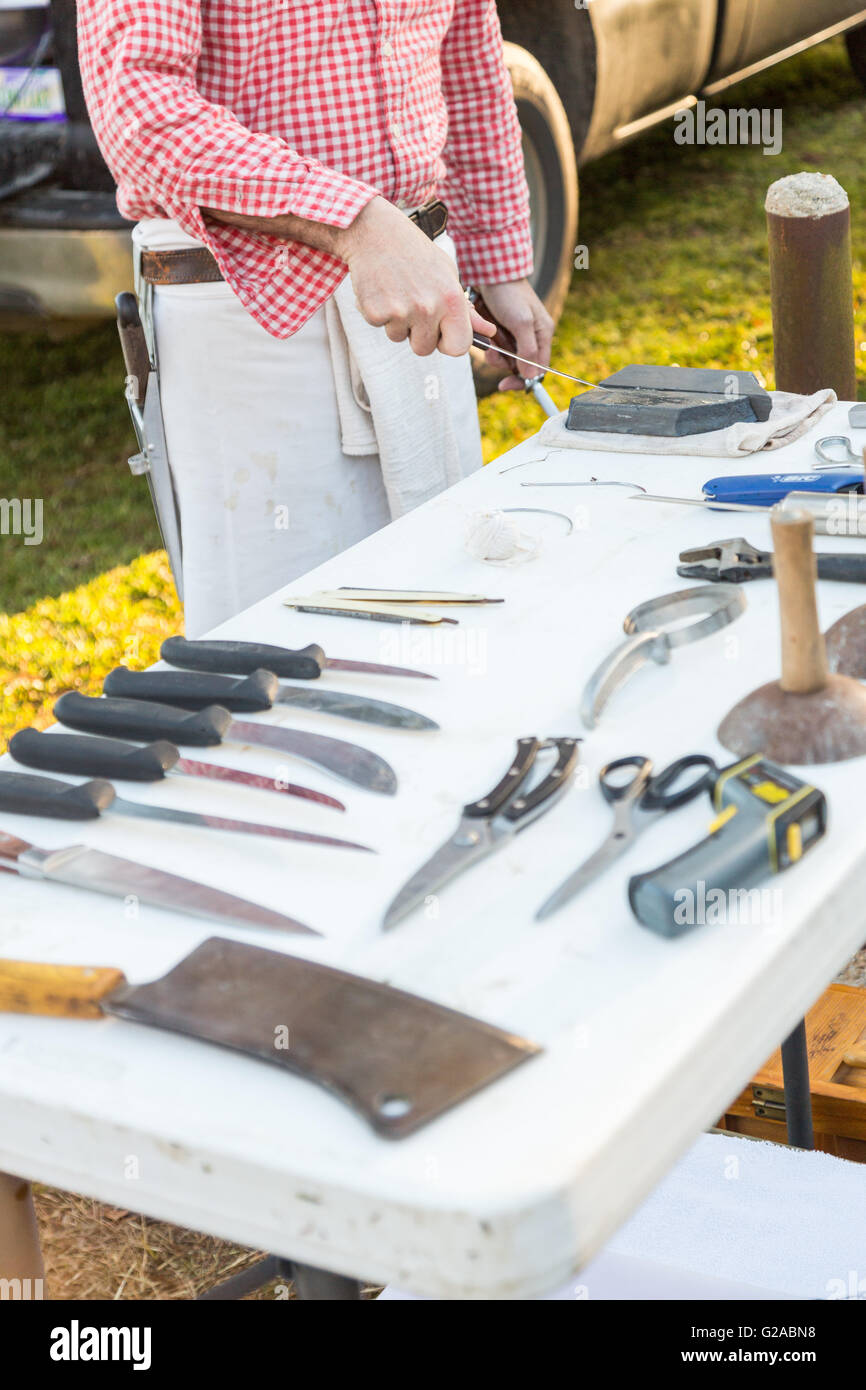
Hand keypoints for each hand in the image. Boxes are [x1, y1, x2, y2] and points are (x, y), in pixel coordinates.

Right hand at [337, 197, 494, 355]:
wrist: (374, 230)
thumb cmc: (414, 252)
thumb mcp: (447, 275)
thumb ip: (465, 308)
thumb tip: (489, 332)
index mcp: (451, 298)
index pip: (458, 347)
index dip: (448, 343)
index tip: (441, 334)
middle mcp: (428, 308)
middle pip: (424, 349)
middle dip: (417, 334)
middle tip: (412, 304)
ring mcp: (401, 311)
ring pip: (399, 338)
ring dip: (396, 322)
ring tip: (396, 291)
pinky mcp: (376, 312)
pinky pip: (379, 327)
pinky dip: (378, 312)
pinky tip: (381, 289)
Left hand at [475, 279, 553, 390]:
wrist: (492, 273)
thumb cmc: (509, 294)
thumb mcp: (521, 323)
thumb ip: (528, 350)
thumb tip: (531, 376)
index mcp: (543, 334)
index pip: (539, 369)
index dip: (524, 380)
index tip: (506, 384)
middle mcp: (532, 336)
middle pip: (521, 366)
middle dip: (505, 364)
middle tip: (493, 354)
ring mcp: (516, 334)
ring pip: (506, 358)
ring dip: (495, 355)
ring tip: (489, 343)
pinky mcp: (502, 330)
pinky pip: (496, 348)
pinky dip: (489, 347)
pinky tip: (485, 337)